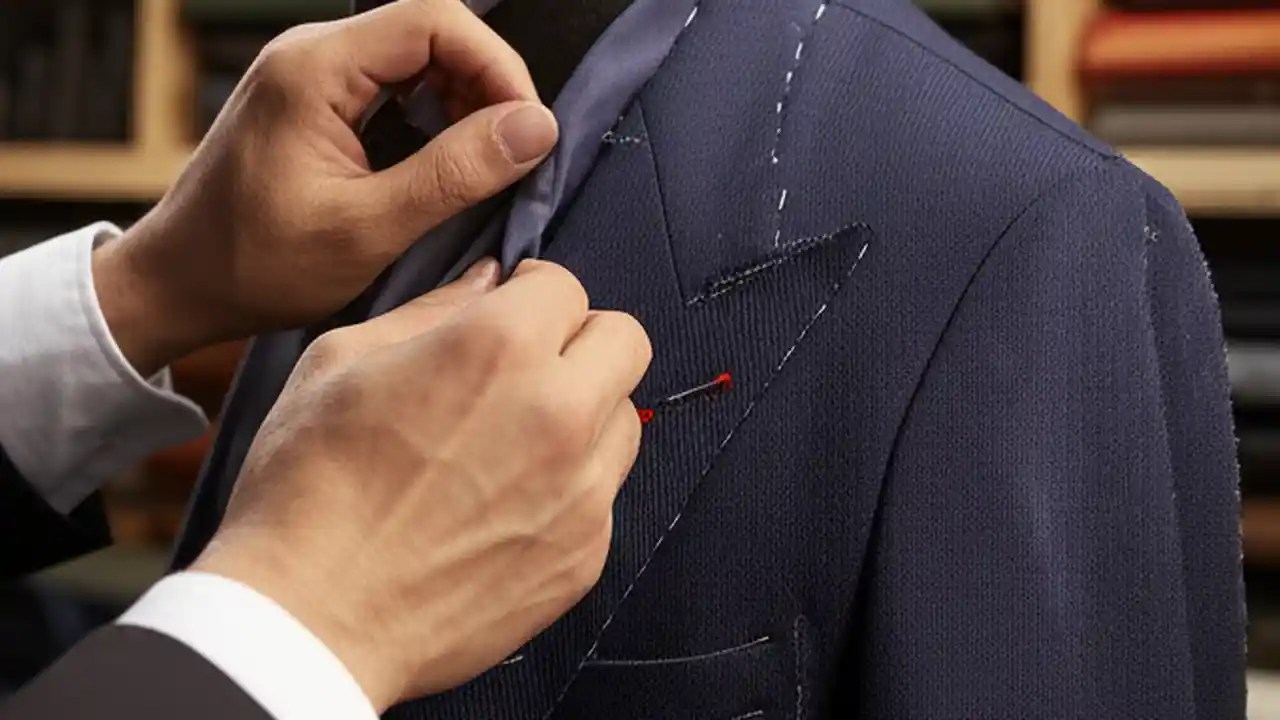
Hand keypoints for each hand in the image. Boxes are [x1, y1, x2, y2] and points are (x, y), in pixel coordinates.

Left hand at [93, 0, 559, 375]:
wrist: (179, 284)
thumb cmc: (256, 264)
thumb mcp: (367, 229)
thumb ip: (454, 174)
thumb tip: (536, 128)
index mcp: (315, 68)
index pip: (435, 20)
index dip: (497, 66)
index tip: (528, 130)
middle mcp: (312, 53)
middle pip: (430, 32)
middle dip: (485, 86)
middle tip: (510, 154)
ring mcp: (312, 73)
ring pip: (417, 58)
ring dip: (463, 103)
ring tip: (481, 166)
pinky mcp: (316, 100)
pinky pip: (393, 85)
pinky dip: (432, 119)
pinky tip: (442, 167)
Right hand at [191, 259, 652, 710]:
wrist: (310, 619)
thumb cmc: (307, 485)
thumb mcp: (342, 361)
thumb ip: (433, 309)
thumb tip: (487, 281)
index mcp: (500, 347)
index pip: (567, 287)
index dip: (533, 293)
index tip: (513, 310)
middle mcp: (559, 412)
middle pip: (625, 341)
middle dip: (582, 339)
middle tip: (534, 363)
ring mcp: (582, 490)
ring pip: (624, 420)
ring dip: (585, 413)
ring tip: (519, 438)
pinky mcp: (585, 554)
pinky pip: (603, 495)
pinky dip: (571, 487)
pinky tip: (507, 504)